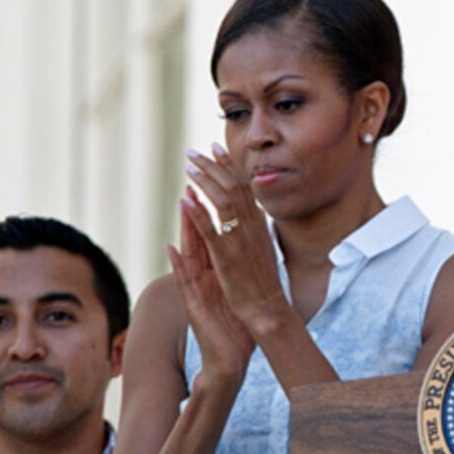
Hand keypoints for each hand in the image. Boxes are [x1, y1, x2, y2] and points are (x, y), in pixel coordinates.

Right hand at [168, 193, 255, 381]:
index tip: (216, 184)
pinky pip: (186, 281)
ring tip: (183, 202)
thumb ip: (234, 267)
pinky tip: (172, 249)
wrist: (231, 355)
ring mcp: (197, 289)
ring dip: (186, 228)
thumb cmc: (235, 322)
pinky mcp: (194, 304)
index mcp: (217, 269)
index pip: (213, 234)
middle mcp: (204, 275)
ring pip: (189, 253)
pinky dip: (179, 265)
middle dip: (196, 209)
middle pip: (199, 237)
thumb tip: (244, 247)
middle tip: (194, 180)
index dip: (213, 210)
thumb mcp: (237, 289)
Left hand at [182, 144, 286, 332]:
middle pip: (231, 187)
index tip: (216, 147)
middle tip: (194, 151)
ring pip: (222, 202)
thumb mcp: (263, 247)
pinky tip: (186, 200)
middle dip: (212, 166)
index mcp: (258, 223)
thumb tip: (252, 211)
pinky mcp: (227, 256)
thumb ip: (256, 227)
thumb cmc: (264, 281)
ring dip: (204, 182)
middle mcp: (251, 226)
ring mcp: (239, 240)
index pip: (243, 185)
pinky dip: (199, 214)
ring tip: (188, 167)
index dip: (229, 165)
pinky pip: (212, 230)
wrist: (268, 306)